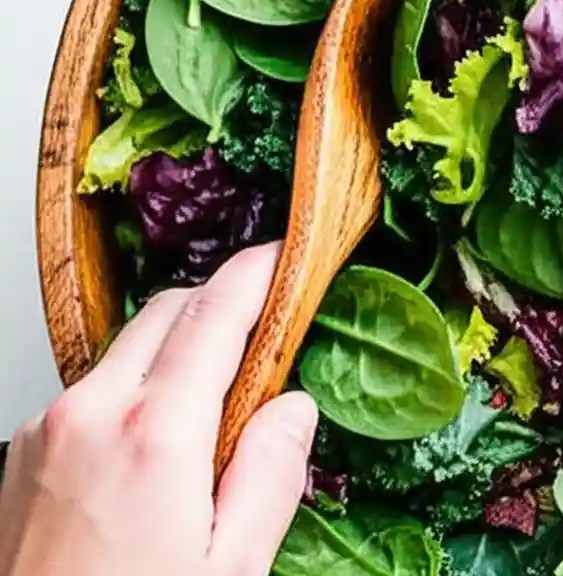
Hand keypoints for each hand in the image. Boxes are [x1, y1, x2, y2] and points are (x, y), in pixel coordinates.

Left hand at [0, 244, 315, 575]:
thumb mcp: (232, 566)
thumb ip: (271, 474)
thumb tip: (293, 410)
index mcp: (155, 434)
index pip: (217, 315)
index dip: (259, 275)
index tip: (286, 258)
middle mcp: (91, 414)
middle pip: (167, 312)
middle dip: (222, 306)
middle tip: (268, 337)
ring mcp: (48, 430)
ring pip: (128, 349)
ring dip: (178, 351)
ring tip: (218, 411)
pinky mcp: (25, 451)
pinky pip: (95, 389)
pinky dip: (138, 388)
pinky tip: (162, 445)